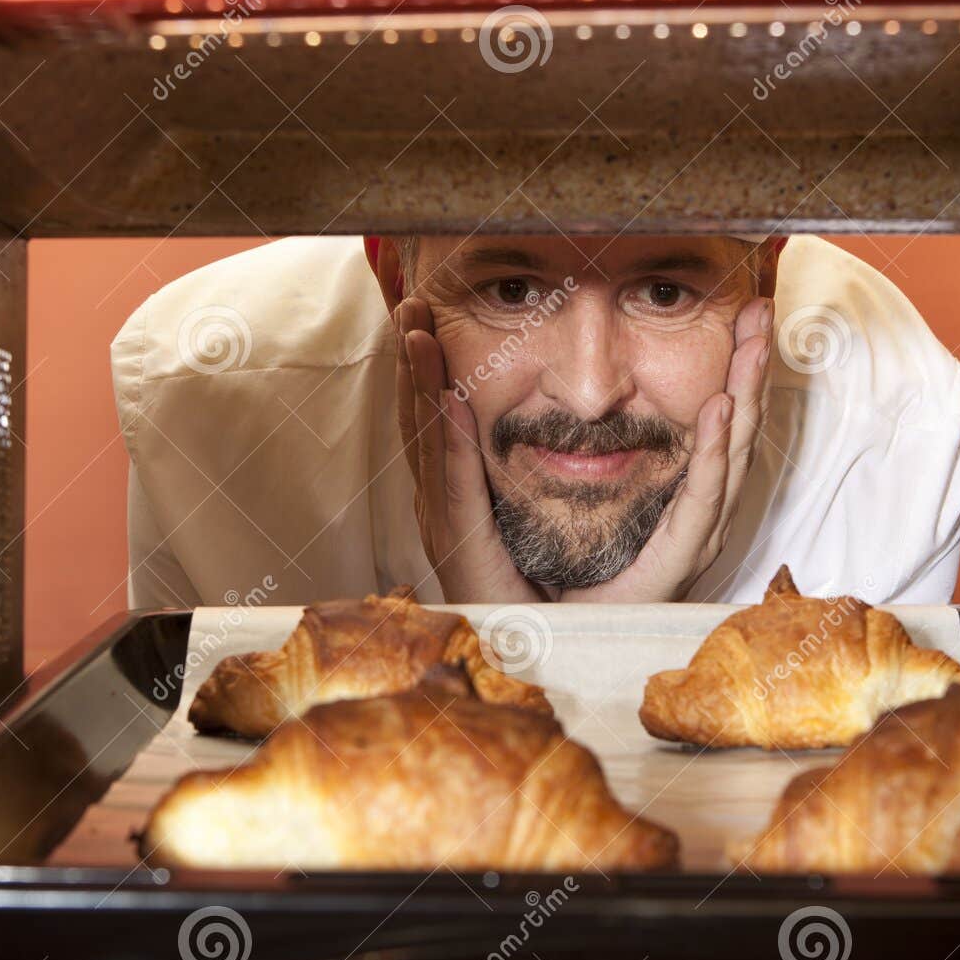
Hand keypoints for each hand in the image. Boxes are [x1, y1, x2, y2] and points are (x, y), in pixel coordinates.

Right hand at [394, 297, 545, 603]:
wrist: (544, 654)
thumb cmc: (554, 594)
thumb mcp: (546, 518)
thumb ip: (537, 474)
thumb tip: (519, 416)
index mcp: (466, 493)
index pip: (443, 415)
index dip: (426, 369)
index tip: (418, 314)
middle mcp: (447, 504)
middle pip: (423, 417)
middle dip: (411, 360)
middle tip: (405, 305)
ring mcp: (446, 523)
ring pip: (427, 438)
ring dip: (416, 381)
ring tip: (412, 330)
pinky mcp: (461, 546)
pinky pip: (453, 483)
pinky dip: (443, 436)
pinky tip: (442, 396)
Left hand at [560, 296, 772, 602]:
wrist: (543, 636)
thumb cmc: (552, 572)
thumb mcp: (551, 488)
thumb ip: (569, 442)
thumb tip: (544, 384)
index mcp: (675, 489)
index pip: (712, 415)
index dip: (731, 367)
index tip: (744, 311)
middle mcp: (696, 507)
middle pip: (735, 425)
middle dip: (753, 367)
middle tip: (765, 312)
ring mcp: (695, 531)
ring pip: (731, 451)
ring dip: (747, 393)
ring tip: (756, 344)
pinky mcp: (680, 555)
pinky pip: (701, 496)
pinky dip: (712, 451)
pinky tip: (720, 410)